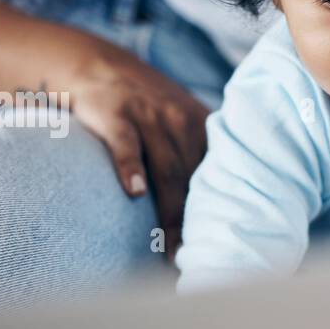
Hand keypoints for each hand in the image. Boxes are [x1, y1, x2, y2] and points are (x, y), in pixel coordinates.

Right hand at [69, 44, 209, 261]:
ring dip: (172, 213)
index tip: (227, 248)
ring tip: (173, 250)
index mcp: (205, 128)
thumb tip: (229, 209)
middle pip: (195, 181)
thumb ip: (203, 158)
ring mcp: (149, 117)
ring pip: (167, 170)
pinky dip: (130, 167)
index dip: (225, 212)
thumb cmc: (148, 108)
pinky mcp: (116, 114)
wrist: (100, 66)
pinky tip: (134, 193)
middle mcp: (182, 121)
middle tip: (202, 262)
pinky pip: (126, 143)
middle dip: (200, 224)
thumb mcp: (184, 123)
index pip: (220, 175)